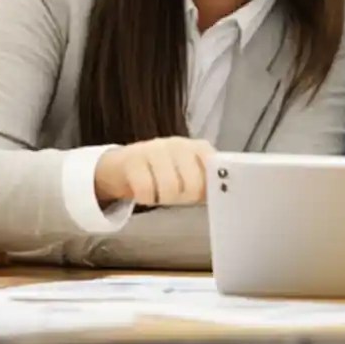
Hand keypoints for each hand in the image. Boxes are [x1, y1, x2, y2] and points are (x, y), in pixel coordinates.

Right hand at [94, 137, 216, 206]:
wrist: (122, 166)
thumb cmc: (164, 174)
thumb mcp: (188, 175)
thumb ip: (206, 183)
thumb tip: (222, 198)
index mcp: (198, 148)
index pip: (215, 168)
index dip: (210, 188)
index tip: (202, 197)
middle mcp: (179, 144)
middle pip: (194, 184)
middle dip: (186, 198)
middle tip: (177, 197)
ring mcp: (155, 149)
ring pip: (170, 188)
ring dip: (165, 199)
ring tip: (160, 194)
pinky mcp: (133, 159)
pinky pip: (146, 190)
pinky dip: (147, 198)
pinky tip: (146, 194)